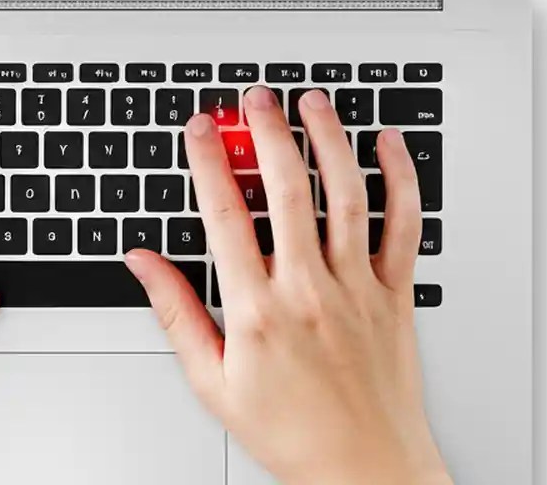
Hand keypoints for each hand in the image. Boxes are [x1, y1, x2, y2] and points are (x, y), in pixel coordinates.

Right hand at [125, 87, 450, 484]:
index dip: (208, 161)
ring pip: (345, 196)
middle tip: (254, 98)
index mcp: (256, 311)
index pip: (224, 214)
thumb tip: (143, 263)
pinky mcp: (395, 295)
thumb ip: (175, 313)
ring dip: (328, 139)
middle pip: (285, 190)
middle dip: (266, 132)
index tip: (200, 128)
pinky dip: (400, 180)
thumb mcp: (211, 381)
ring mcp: (356, 289)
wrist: (364, 470)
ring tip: (313, 102)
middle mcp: (307, 291)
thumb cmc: (289, 433)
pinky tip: (388, 146)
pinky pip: (404, 226)